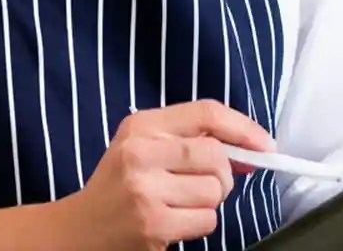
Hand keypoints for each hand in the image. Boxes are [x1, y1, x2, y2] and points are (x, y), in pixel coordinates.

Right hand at [60, 100, 274, 250]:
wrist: (78, 229)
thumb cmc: (119, 184)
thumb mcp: (143, 146)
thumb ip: (189, 139)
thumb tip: (249, 149)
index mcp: (141, 126)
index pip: (206, 113)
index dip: (243, 128)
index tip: (265, 145)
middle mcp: (141, 152)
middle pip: (217, 156)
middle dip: (222, 175)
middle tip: (201, 184)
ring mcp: (146, 190)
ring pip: (215, 191)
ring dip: (208, 202)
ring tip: (179, 203)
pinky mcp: (154, 225)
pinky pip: (207, 220)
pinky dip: (199, 223)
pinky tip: (174, 221)